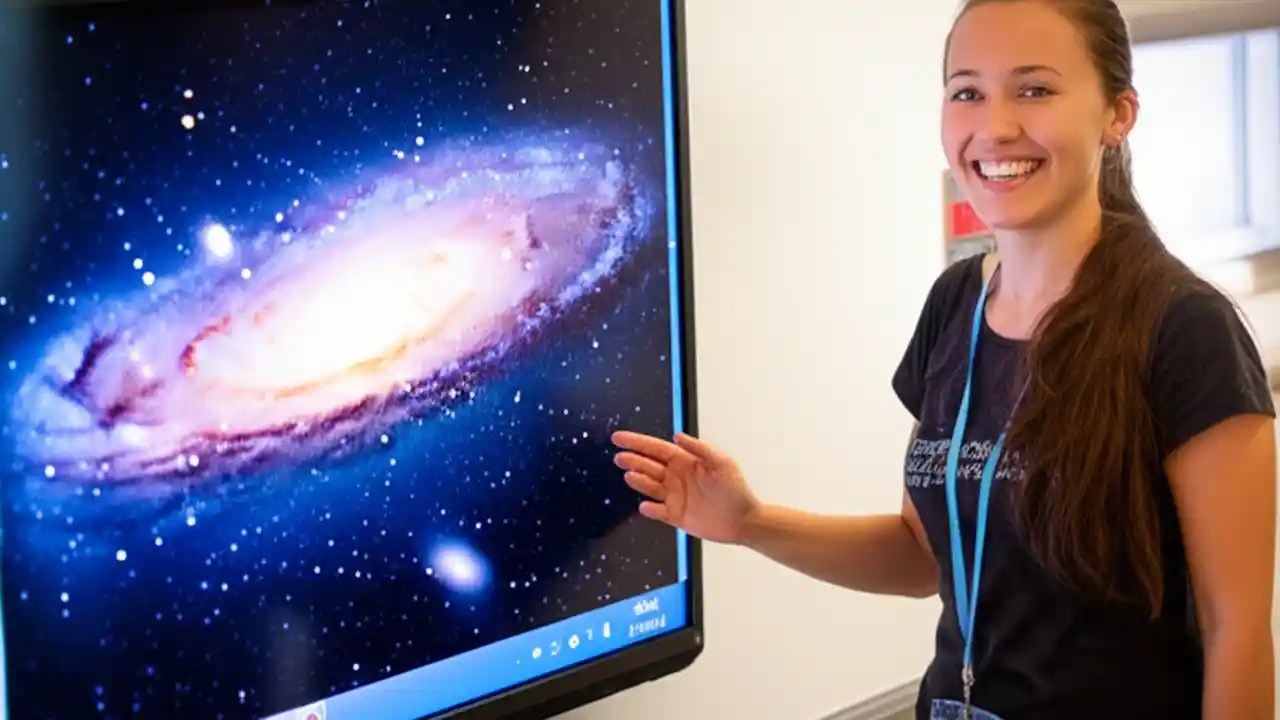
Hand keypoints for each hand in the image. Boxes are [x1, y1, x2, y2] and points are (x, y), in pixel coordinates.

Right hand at [611, 430, 759, 544]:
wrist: (743, 520)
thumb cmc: (736, 489)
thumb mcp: (722, 463)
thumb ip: (700, 449)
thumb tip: (677, 435)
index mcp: (686, 461)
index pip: (656, 449)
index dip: (637, 442)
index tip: (619, 438)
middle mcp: (677, 477)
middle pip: (648, 466)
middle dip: (632, 460)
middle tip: (619, 457)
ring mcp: (675, 496)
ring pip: (650, 486)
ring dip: (638, 481)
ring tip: (629, 475)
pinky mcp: (676, 515)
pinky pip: (657, 511)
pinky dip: (649, 509)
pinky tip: (644, 506)